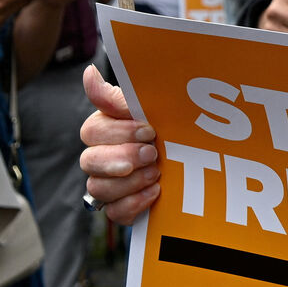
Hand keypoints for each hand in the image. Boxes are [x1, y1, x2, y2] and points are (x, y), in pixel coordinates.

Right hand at [79, 65, 160, 224]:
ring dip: (129, 181)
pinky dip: (134, 203)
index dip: (119, 132)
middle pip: (88, 161)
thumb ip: (119, 97)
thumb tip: (89, 73)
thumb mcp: (152, 108)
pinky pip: (113, 213)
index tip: (148, 129)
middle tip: (152, 153)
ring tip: (156, 172)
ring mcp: (108, 184)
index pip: (92, 131)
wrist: (199, 161)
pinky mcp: (120, 207)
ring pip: (97, 188)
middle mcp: (100, 157)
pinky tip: (155, 192)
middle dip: (123, 157)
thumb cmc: (170, 129)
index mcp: (106, 130)